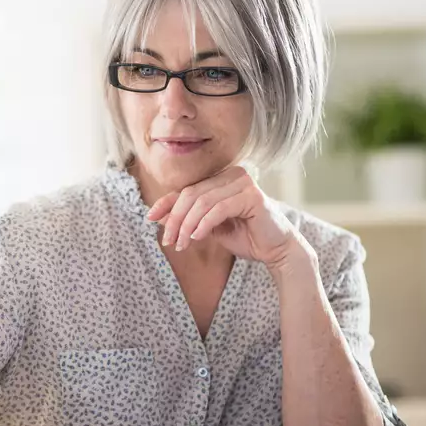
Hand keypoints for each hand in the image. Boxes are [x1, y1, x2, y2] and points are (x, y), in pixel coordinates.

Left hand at [146, 166, 305, 269]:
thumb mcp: (209, 228)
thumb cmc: (245, 237)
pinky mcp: (252, 196)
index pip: (187, 189)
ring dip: (187, 225)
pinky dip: (204, 224)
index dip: (166, 203)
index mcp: (222, 178)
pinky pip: (218, 209)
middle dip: (175, 219)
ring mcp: (243, 182)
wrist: (276, 250)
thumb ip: (188, 219)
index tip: (149, 218)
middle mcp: (232, 175)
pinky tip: (197, 237)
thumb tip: (158, 217)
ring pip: (202, 202)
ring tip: (182, 243)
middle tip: (168, 240)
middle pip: (191, 194)